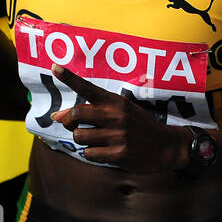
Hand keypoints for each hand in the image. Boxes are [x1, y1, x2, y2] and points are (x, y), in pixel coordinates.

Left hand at [48, 63, 187, 172]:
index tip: (55, 67)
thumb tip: (57, 116)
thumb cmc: (139, 127)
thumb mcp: (122, 111)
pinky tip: (105, 152)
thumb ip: (93, 111)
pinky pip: (89, 153)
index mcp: (116, 102)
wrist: (167, 147)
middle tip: (73, 126)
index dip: (69, 78)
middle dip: (68, 122)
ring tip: (96, 140)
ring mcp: (118, 135)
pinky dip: (92, 154)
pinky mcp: (119, 154)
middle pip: (76, 115)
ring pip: (80, 136)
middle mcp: (116, 116)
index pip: (88, 88)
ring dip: (83, 140)